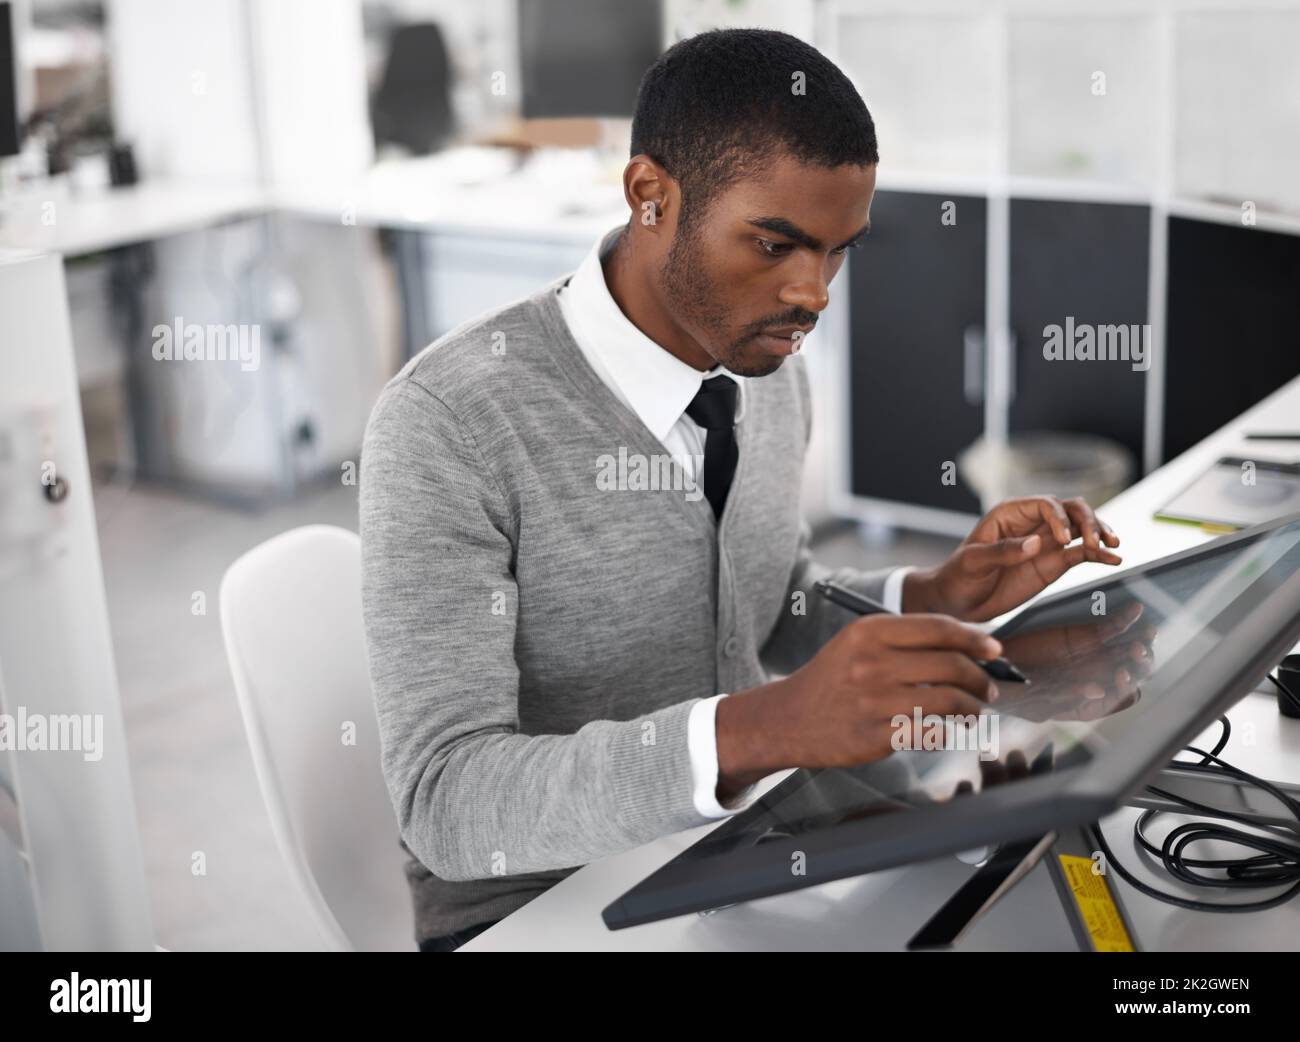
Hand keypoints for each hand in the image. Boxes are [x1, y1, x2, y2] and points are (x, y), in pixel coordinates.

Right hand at [716, 613, 1002, 792]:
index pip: (940, 628)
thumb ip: (906, 640)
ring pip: (949, 700)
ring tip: (974, 711)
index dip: (976, 639)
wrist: (790, 717)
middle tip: (989, 687)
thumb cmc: (833, 679)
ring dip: (972, 707)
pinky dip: (949, 732)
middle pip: (951, 665)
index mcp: (871, 631)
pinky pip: (932, 733)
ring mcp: (874, 700)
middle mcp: (872, 662)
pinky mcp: (876, 735)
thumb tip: (967, 646)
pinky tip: (949, 730)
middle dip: (981, 678)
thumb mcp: (858, 642)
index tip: (995, 650)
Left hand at [904, 495, 1122, 621]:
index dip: (1058, 517)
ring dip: (1098, 533)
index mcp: (1010, 514)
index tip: (1062, 538)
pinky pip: (1082, 554)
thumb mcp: (973, 563)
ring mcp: (1046, 542)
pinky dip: (1099, 555)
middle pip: (1070, 509)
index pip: (1044, 504)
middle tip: (1095, 541)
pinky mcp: (1054, 563)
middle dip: (1088, 520)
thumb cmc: (958, 577)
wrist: (958, 602)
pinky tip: (1114, 559)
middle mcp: (1032, 523)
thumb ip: (1002, 552)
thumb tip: (1035, 544)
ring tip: (1112, 546)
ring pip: (1081, 528)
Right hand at [991, 601, 1155, 721]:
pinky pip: (1113, 626)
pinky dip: (1125, 617)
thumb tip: (1098, 691)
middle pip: (1132, 673)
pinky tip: (1134, 609)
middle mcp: (1099, 680)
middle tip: (1136, 652)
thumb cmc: (1014, 691)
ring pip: (1128, 649)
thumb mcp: (1036, 703)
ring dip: (1141, 641)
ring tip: (1146, 633)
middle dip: (1139, 663)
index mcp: (1092, 702)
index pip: (1120, 697)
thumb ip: (1068, 697)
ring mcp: (1096, 657)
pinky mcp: (1088, 635)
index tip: (1120, 674)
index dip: (1126, 687)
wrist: (998, 666)